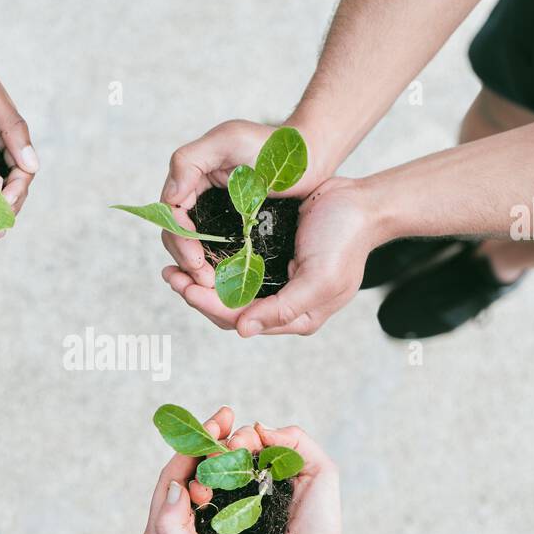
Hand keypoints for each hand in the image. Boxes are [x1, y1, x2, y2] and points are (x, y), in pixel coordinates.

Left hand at [143, 406, 286, 533]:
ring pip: (204, 480)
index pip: (170, 479)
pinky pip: (221, 492)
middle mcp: (174, 528)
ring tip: (238, 431)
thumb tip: (173, 485)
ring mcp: (196, 530)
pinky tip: (249, 459)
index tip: (212, 425)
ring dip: (219, 453)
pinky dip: (232, 471)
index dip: (189, 448)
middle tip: (226, 416)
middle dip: (204, 443)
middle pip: (185, 473)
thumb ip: (171, 525)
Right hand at [159, 119, 331, 286]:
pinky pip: (217, 252)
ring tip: (214, 286)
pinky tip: (225, 281)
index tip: (195, 260)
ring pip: (194, 248)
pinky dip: (217, 267)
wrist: (306, 157)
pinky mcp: (234, 230)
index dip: (179, 240)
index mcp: (190, 181)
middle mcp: (197, 200)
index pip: (170, 216)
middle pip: (177, 237)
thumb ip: (189, 161)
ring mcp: (215, 216)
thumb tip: (170, 198)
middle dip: (186, 260)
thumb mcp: (227, 141)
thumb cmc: (269, 144)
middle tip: (205, 281)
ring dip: (198, 269)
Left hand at [162, 177, 383, 336]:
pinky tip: (197, 254)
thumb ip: (284, 308)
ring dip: (200, 281)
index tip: (185, 288)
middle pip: (229, 309)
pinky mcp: (270, 258)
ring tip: (175, 268)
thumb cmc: (347, 240)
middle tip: (170, 276)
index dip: (209, 306)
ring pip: (228, 291)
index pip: (241, 320)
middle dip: (197, 294)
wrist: (363, 203)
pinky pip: (235, 269)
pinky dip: (214, 264)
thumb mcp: (321, 279)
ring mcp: (275, 281)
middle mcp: (282, 304)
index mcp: (295, 317)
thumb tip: (244, 331)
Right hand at [189, 421, 345, 533]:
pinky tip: (201, 493)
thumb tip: (260, 427)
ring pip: (211, 476)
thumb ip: (297, 441)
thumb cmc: (322, 522)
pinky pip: (207, 502)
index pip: (248, 440)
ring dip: (205, 470)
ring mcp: (235, 501)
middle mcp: (250, 479)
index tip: (238, 446)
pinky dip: (200, 494)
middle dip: (217, 450)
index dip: (240, 438)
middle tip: (220, 456)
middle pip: (224, 454)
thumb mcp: (322, 472)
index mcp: (271, 464)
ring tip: (209, 475)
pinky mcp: (224, 523)